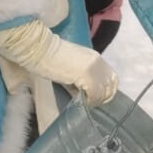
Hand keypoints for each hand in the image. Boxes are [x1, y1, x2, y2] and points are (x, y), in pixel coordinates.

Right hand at [0, 19, 118, 105]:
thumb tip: (83, 93)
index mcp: (96, 58)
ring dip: (96, 100)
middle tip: (92, 103)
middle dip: (103, 97)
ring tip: (85, 103)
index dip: (108, 89)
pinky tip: (81, 101)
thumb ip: (81, 77)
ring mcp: (93, 69)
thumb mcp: (71, 64)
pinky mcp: (86, 76)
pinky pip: (95, 94)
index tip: (99, 97)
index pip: (113, 77)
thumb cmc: (50, 56)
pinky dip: (90, 101)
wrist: (40, 49)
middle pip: (111, 86)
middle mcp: (98, 62)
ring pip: (104, 92)